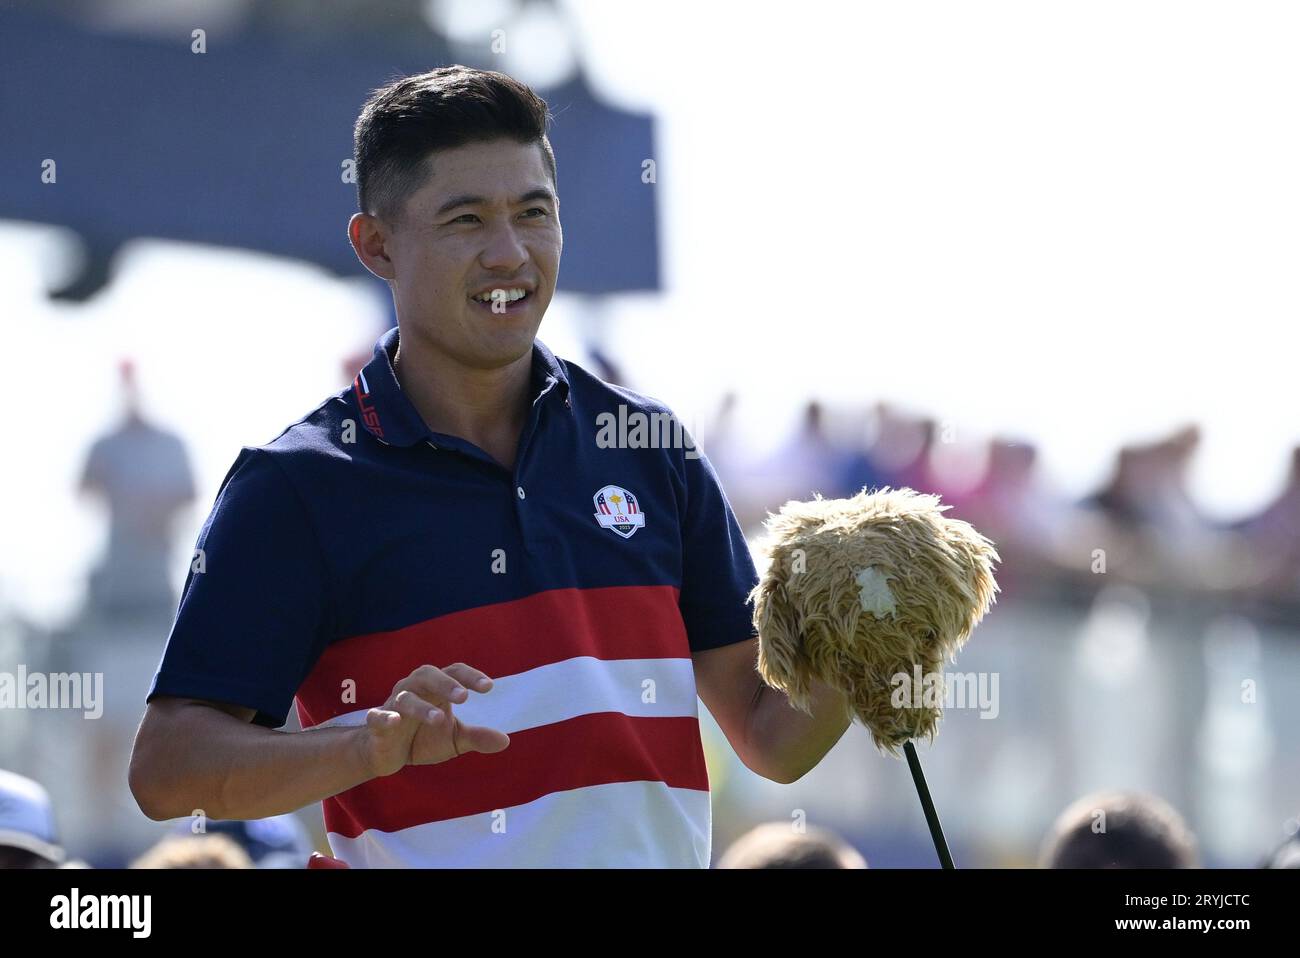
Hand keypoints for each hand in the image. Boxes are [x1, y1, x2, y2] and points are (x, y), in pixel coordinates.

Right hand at [360, 663, 509, 777]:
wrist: (387, 755)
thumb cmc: (423, 738)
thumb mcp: (454, 739)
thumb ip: (477, 737)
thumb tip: (505, 741)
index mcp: (435, 688)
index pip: (454, 672)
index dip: (470, 676)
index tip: (489, 687)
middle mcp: (414, 689)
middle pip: (428, 674)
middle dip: (445, 684)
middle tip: (464, 697)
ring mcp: (394, 705)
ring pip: (405, 697)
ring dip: (422, 707)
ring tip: (438, 719)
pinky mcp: (377, 724)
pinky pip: (378, 715)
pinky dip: (384, 717)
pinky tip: (394, 721)